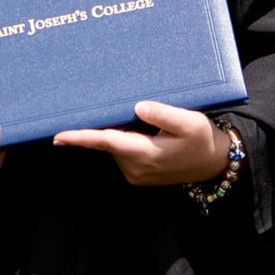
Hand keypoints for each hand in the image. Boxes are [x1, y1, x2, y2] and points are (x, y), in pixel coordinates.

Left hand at [53, 100, 230, 186]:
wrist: (215, 164)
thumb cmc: (203, 140)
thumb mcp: (189, 122)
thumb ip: (163, 114)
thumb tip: (137, 106)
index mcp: (145, 154)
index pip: (106, 142)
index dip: (80, 137)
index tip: (58, 136)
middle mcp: (135, 168)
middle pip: (107, 141)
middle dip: (99, 123)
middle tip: (95, 101)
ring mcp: (136, 174)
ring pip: (114, 145)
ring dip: (116, 129)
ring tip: (136, 115)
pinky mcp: (138, 174)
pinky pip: (122, 151)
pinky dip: (122, 138)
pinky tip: (136, 126)